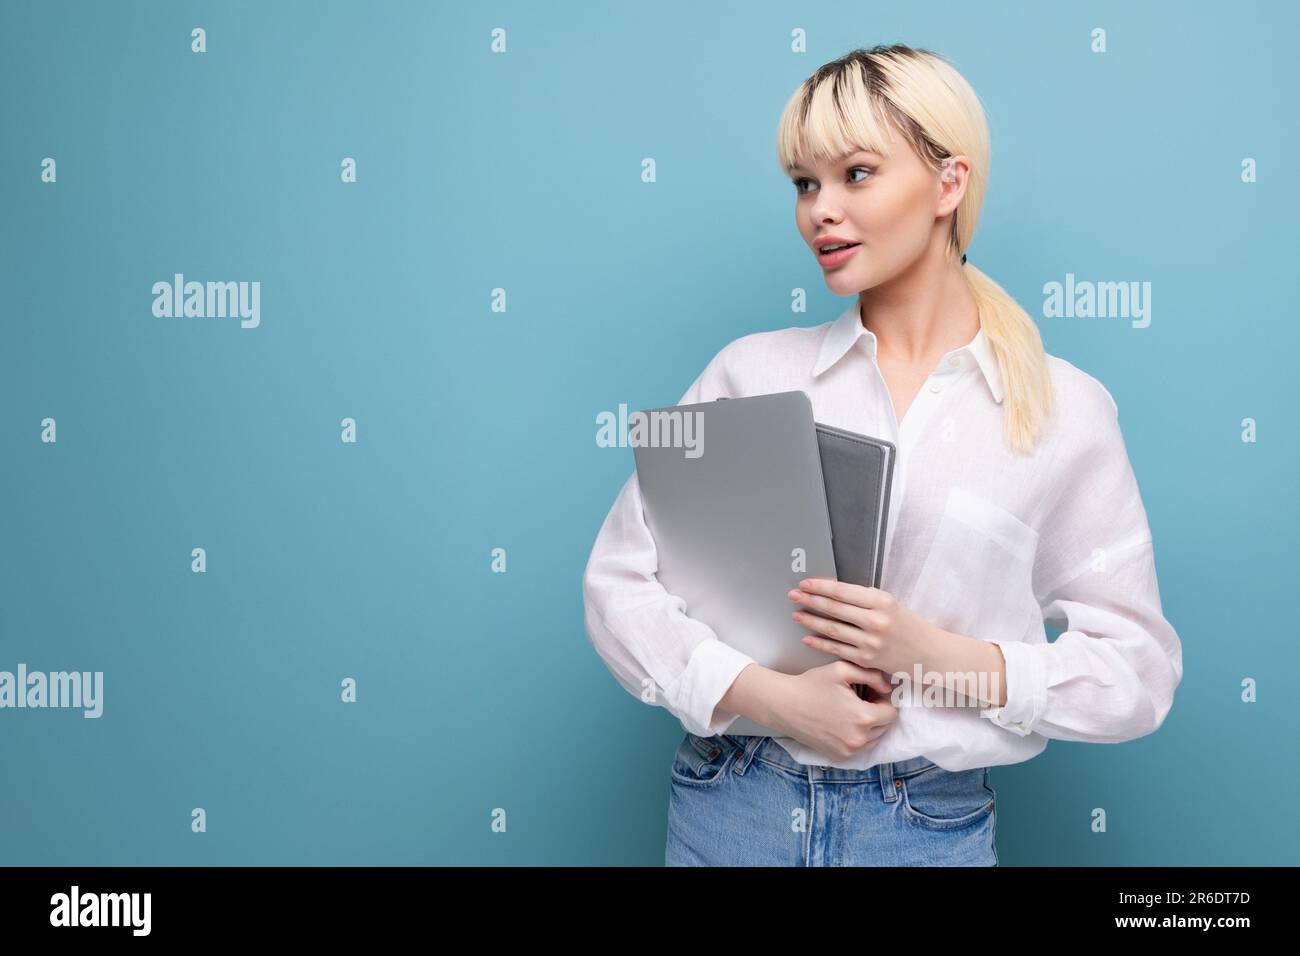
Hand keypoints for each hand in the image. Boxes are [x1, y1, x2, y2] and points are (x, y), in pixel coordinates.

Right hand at [773, 662, 898, 761]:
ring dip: (868, 727)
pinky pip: (859, 748)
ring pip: (874, 739)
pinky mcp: (839, 757)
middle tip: (858, 700)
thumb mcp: (842, 670)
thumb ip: (872, 675)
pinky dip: (856, 737)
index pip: (891, 713)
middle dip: (876, 713)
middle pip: (884, 727)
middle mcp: (858, 739)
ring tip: (849, 711)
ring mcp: (848, 751)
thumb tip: (887, 688)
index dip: (882, 701)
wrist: (784, 705)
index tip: (868, 694)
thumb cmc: (811, 685)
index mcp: (862, 717)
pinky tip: (841, 723)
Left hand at [788, 578, 937, 677]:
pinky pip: (837, 649)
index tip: (805, 583)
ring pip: (832, 629)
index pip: (843, 591)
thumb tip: (837, 592)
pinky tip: (807, 637)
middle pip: (834, 608)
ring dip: (810, 621)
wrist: (930, 655)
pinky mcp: (867, 660)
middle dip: (810, 600)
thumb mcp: (892, 604)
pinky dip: (820, 643)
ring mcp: (870, 642)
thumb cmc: (910, 627)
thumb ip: (866, 599)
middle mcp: (876, 621)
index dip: (820, 586)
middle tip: (793, 595)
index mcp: (882, 602)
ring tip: (796, 614)